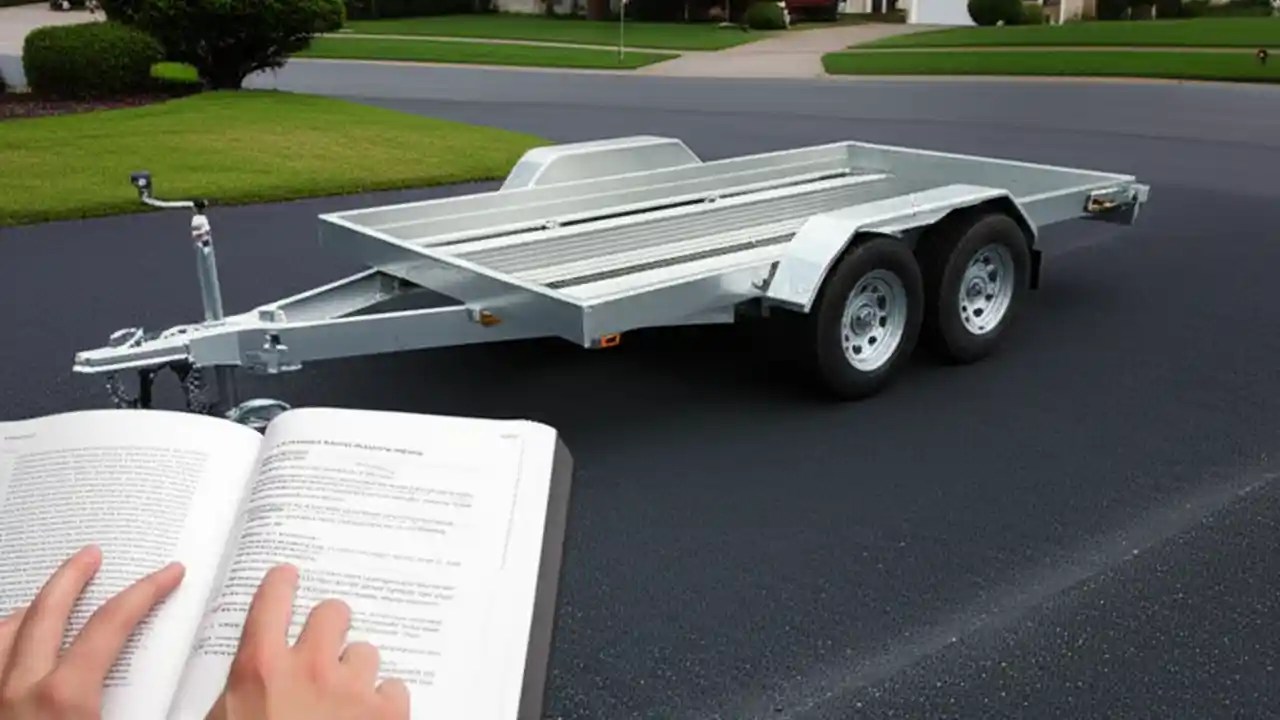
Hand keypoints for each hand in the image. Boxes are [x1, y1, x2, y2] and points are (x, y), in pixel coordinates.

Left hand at [0, 545, 184, 718]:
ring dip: (28, 610)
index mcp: (65, 696)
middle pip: (46, 613)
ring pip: (3, 634)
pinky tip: (15, 648)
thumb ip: (147, 706)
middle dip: (71, 576)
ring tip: (44, 601)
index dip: (145, 593)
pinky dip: (4, 642)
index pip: (110, 624)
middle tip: (91, 554)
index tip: (168, 574)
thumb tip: (183, 691)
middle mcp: (19, 690)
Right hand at [204, 564, 408, 719]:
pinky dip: (383, 703)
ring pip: (366, 653)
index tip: (287, 577)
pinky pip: (393, 687)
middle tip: (323, 651)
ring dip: (356, 672)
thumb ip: (238, 694)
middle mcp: (310, 668)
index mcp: (260, 670)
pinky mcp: (387, 714)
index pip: (272, 599)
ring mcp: (352, 689)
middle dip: (330, 628)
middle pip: (333, 612)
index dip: (281, 583)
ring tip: (341, 702)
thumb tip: (246, 681)